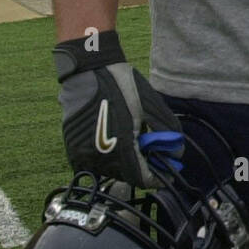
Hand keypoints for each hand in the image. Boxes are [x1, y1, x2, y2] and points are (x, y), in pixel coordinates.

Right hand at [54, 30, 183, 187]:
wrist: (89, 69)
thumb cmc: (122, 85)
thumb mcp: (152, 107)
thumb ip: (167, 132)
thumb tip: (176, 153)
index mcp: (120, 147)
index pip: (140, 179)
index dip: (156, 178)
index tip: (166, 171)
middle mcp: (98, 156)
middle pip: (126, 177)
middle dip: (142, 168)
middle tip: (151, 151)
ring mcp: (81, 153)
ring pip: (109, 171)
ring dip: (124, 164)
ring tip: (134, 143)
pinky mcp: (71, 147)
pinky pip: (93, 163)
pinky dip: (108, 159)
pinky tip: (116, 141)